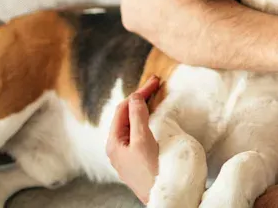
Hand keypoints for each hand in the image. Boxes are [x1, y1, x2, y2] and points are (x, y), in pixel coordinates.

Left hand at [106, 76, 160, 202]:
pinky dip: (146, 120)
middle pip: (127, 115)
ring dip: (143, 108)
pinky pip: (139, 132)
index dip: (139, 93)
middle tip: (156, 83)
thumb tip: (135, 97)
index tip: (155, 81)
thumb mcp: (143, 141)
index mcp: (114, 142)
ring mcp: (127, 153)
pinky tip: (154, 116)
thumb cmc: (150, 172)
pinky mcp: (137, 158)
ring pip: (133, 123)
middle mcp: (117, 147)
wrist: (163, 198)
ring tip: (154, 95)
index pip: (124, 109)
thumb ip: (137, 117)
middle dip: (140, 98)